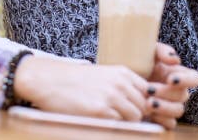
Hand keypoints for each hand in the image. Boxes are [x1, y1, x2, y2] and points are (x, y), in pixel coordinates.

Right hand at [14, 56, 146, 120]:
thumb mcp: (103, 76)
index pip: (148, 92)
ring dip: (126, 122)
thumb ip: (123, 86)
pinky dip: (113, 126)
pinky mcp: (100, 111)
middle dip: (137, 115)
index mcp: (122, 72)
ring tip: (109, 119)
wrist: (49, 80)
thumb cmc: (75, 80)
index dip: (146, 104)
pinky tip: (100, 120)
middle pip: (144, 107)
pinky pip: (119, 125)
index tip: (140, 110)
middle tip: (122, 118)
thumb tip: (142, 105)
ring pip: (135, 117)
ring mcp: (111, 97)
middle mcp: (120, 83)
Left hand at [144, 43, 197, 128]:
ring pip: (178, 111)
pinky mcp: (162, 117)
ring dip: (164, 108)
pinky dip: (161, 119)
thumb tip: (175, 59)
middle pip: (183, 96)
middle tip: (149, 90)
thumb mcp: (148, 51)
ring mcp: (170, 105)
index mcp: (177, 74)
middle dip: (166, 93)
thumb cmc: (138, 61)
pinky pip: (169, 123)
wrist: (121, 75)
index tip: (170, 79)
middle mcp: (176, 91)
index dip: (186, 80)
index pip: (194, 78)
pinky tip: (149, 114)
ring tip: (147, 103)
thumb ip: (162, 50)